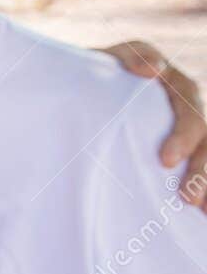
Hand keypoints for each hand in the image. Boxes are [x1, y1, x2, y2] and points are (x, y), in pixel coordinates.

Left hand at [104, 41, 206, 211]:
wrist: (79, 87)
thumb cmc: (92, 74)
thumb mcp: (105, 61)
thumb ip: (128, 60)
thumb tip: (153, 70)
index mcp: (171, 81)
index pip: (187, 104)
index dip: (183, 135)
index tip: (165, 161)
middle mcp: (185, 102)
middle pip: (202, 135)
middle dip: (200, 168)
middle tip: (186, 196)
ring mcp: (185, 126)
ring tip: (198, 208)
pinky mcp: (181, 146)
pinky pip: (198, 164)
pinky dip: (205, 188)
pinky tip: (202, 213)